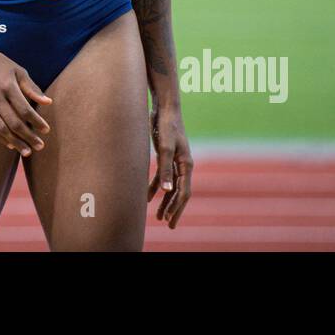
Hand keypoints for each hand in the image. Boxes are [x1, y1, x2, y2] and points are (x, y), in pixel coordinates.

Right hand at [0, 49, 51, 156]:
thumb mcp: (18, 71)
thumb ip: (32, 88)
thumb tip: (48, 102)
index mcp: (8, 86)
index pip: (25, 109)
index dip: (36, 122)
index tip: (46, 130)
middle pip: (13, 122)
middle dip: (28, 136)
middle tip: (40, 146)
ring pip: (1, 128)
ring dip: (15, 142)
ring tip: (27, 151)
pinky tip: (10, 144)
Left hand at [149, 107, 191, 228]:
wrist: (164, 108)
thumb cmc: (166, 126)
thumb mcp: (164, 147)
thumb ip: (165, 169)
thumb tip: (166, 190)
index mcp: (186, 165)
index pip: (183, 192)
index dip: (177, 208)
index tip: (170, 221)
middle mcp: (183, 165)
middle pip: (180, 192)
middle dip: (174, 209)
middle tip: (168, 225)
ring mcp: (175, 161)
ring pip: (171, 187)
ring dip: (165, 202)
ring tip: (159, 217)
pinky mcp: (165, 156)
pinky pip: (162, 177)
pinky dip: (156, 188)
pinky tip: (148, 197)